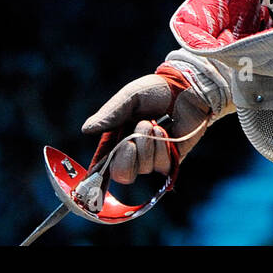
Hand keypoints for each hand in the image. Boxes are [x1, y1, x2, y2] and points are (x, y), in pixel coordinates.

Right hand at [81, 72, 212, 183]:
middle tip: (131, 140)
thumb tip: (87, 129)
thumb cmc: (156, 90)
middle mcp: (133, 150)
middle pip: (121, 174)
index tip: (91, 183)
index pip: (104, 162)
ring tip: (154, 124)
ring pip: (142, 168)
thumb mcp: (130, 97)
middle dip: (125, 159)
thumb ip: (110, 113)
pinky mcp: (170, 159)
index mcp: (118, 136)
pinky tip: (164, 131)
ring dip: (147, 145)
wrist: (186, 89)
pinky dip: (161, 148)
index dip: (97, 176)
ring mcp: (152, 156)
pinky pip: (161, 165)